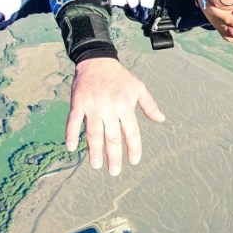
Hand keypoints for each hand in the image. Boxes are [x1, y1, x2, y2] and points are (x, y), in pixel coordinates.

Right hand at [67, 57, 166, 175]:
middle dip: (114, 156)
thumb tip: (162, 119)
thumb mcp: (138, 88)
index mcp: (125, 105)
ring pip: (93, 133)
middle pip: (112, 136)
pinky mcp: (78, 103)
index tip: (134, 161)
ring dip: (95, 150)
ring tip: (97, 165)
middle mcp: (109, 108)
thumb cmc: (120, 77)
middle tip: (114, 172)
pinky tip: (71, 148)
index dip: (133, 147)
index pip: (130, 131)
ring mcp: (92, 106)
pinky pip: (73, 121)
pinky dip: (71, 134)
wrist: (97, 61)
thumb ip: (149, 105)